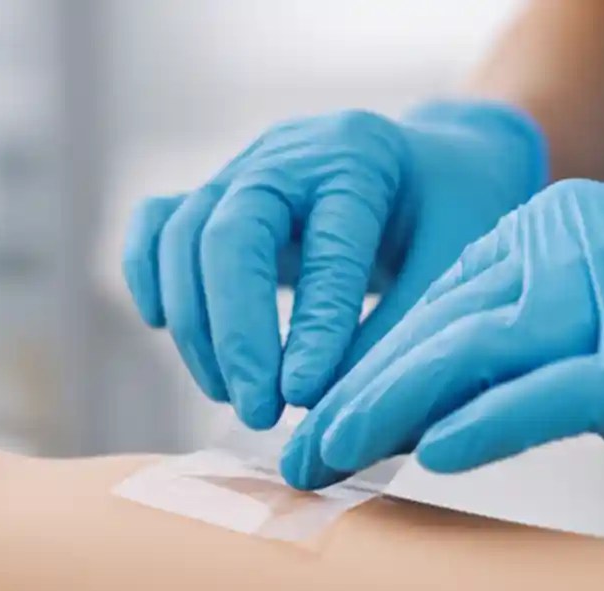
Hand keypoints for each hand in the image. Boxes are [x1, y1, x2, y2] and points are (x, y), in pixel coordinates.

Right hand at [122, 101, 544, 427]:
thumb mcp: (457, 264)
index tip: (307, 399)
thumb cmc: (453, 215)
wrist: (433, 167)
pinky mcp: (211, 199)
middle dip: (237, 334)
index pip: (327, 246)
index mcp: (360, 157)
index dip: (315, 328)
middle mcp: (288, 154)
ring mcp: (240, 171)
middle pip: (230, 235)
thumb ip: (401, 335)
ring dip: (197, 330)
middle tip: (258, 413)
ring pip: (182, 239)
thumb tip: (336, 423)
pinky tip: (163, 330)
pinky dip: (146, 276)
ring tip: (237, 399)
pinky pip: (155, 226)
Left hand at [281, 180, 603, 488]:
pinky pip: (540, 395)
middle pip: (434, 327)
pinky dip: (479, 424)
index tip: (327, 414)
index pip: (437, 303)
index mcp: (550, 229)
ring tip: (331, 458)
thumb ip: (533, 332)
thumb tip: (445, 404)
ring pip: (466, 354)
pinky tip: (428, 452)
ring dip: (385, 412)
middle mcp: (565, 250)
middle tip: (301, 451)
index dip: (373, 365)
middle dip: (356, 393)